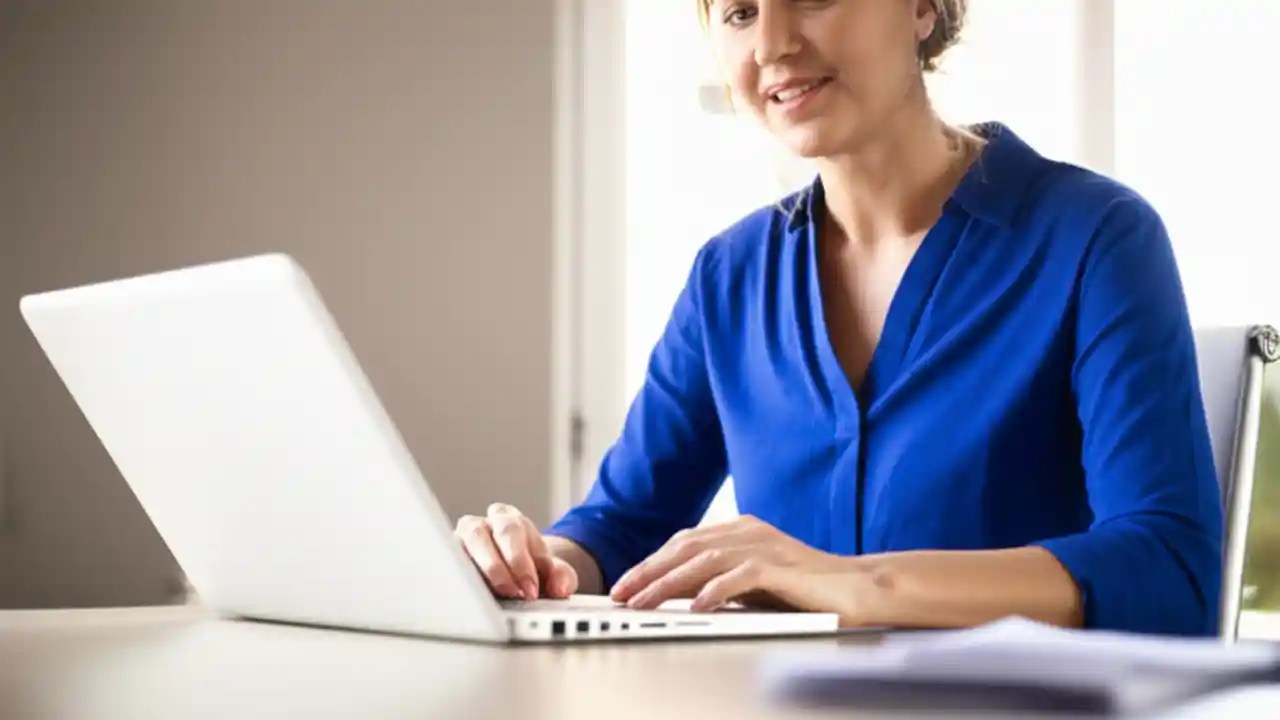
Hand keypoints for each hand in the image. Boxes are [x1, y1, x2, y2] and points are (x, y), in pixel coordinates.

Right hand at [454, 503, 577, 599]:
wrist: (517, 580)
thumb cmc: (531, 571)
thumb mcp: (553, 572)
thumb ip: (562, 576)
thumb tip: (560, 588)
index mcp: (509, 519)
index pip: (512, 530)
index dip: (521, 562)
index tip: (531, 590)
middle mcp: (482, 526)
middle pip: (483, 534)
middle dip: (502, 568)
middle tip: (517, 595)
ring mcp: (460, 543)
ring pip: (461, 548)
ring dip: (480, 575)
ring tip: (497, 598)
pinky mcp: (448, 563)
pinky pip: (448, 568)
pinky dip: (460, 584)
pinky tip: (473, 600)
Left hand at [609, 515, 867, 618]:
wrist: (858, 590)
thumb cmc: (807, 592)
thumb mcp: (753, 586)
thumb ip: (721, 583)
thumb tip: (679, 597)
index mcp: (741, 531)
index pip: (685, 542)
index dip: (652, 562)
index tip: (625, 584)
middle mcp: (749, 531)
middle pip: (686, 546)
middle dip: (649, 570)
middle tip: (621, 592)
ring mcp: (766, 545)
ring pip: (705, 559)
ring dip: (670, 582)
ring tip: (645, 601)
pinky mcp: (784, 565)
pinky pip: (742, 576)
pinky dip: (716, 589)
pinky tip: (697, 605)